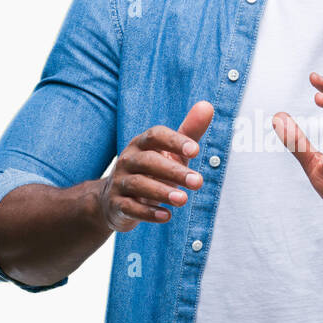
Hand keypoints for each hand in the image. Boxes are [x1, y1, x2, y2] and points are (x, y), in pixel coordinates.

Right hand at [98, 100, 213, 232]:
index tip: (196, 151)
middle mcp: (128, 160)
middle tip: (198, 182)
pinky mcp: (117, 204)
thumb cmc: (152, 171)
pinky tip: (166, 216)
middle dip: (173, 171)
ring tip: (183, 200)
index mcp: (142, 144)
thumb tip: (208, 106)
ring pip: (138, 184)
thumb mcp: (171, 152)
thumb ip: (189, 132)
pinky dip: (148, 212)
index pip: (155, 135)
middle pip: (149, 161)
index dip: (175, 141)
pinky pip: (130, 208)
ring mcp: (120, 182)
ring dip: (161, 192)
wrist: (114, 199)